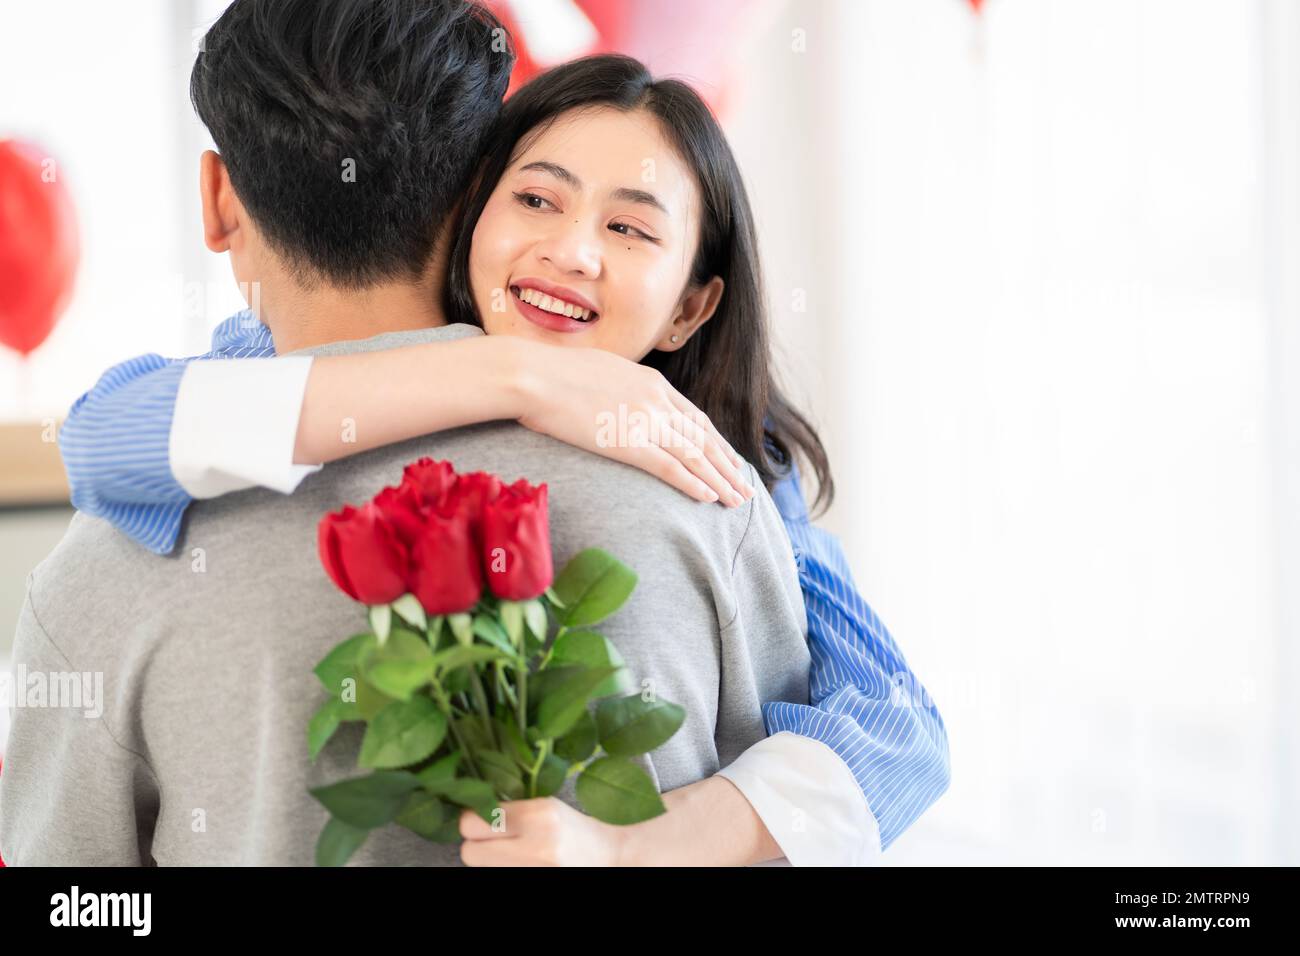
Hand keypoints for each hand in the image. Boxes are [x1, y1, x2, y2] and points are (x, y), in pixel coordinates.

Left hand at [458, 797, 626, 865]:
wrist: (606, 856)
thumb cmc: (573, 828)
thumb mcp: (546, 805)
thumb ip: (511, 808)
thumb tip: (471, 806)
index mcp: (539, 815)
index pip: (473, 823)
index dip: (472, 819)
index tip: (480, 815)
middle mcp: (536, 846)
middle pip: (469, 853)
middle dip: (476, 844)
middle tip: (490, 836)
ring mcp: (535, 870)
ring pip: (481, 867)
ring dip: (488, 858)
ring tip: (509, 849)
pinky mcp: (533, 882)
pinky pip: (499, 875)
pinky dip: (502, 868)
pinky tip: (519, 860)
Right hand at [507, 339, 754, 506]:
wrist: (532, 374)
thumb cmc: (553, 372)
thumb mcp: (601, 370)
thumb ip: (623, 387)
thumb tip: (622, 401)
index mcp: (652, 381)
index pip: (695, 417)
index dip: (715, 442)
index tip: (728, 459)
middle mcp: (657, 400)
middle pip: (703, 438)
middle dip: (727, 465)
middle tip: (745, 486)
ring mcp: (645, 421)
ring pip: (695, 455)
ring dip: (720, 480)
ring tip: (737, 499)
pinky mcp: (628, 443)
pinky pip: (671, 467)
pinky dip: (694, 483)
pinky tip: (709, 498)